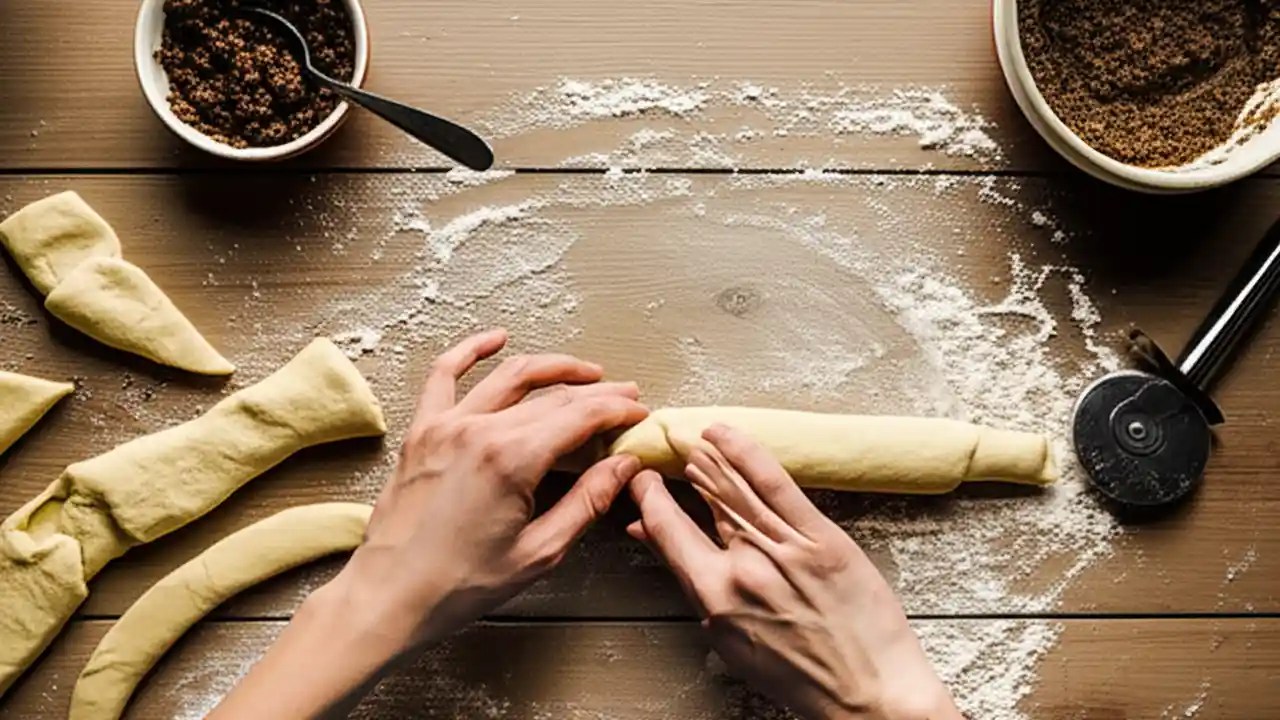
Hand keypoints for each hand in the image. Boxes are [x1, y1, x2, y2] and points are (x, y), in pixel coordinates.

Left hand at [340, 328, 648, 649]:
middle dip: (596, 393)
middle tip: (624, 395)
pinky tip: (496, 339)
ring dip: (553, 367)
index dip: (617, 410)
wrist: (391, 594)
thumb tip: (623, 467)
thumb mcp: (540, 550)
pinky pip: (445, 375)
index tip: (638, 412)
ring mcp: (446, 425)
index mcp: (512, 460)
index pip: (580, 416)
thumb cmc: (460, 583)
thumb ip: (587, 502)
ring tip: (584, 370)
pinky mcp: (421, 431)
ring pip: (510, 378)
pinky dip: (471, 351)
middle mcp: (479, 431)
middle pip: (552, 396)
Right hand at [627, 425, 960, 719]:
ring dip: (709, 456)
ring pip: (735, 487)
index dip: (649, 498)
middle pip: (702, 502)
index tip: (642, 481)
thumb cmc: (800, 675)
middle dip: (679, 467)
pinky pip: (776, 484)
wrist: (870, 693)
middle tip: (666, 444)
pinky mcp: (821, 538)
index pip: (668, 531)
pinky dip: (747, 454)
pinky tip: (725, 435)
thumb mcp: (729, 638)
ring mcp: (784, 549)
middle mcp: (745, 568)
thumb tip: (655, 543)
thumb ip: (694, 585)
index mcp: (715, 598)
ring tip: (693, 438)